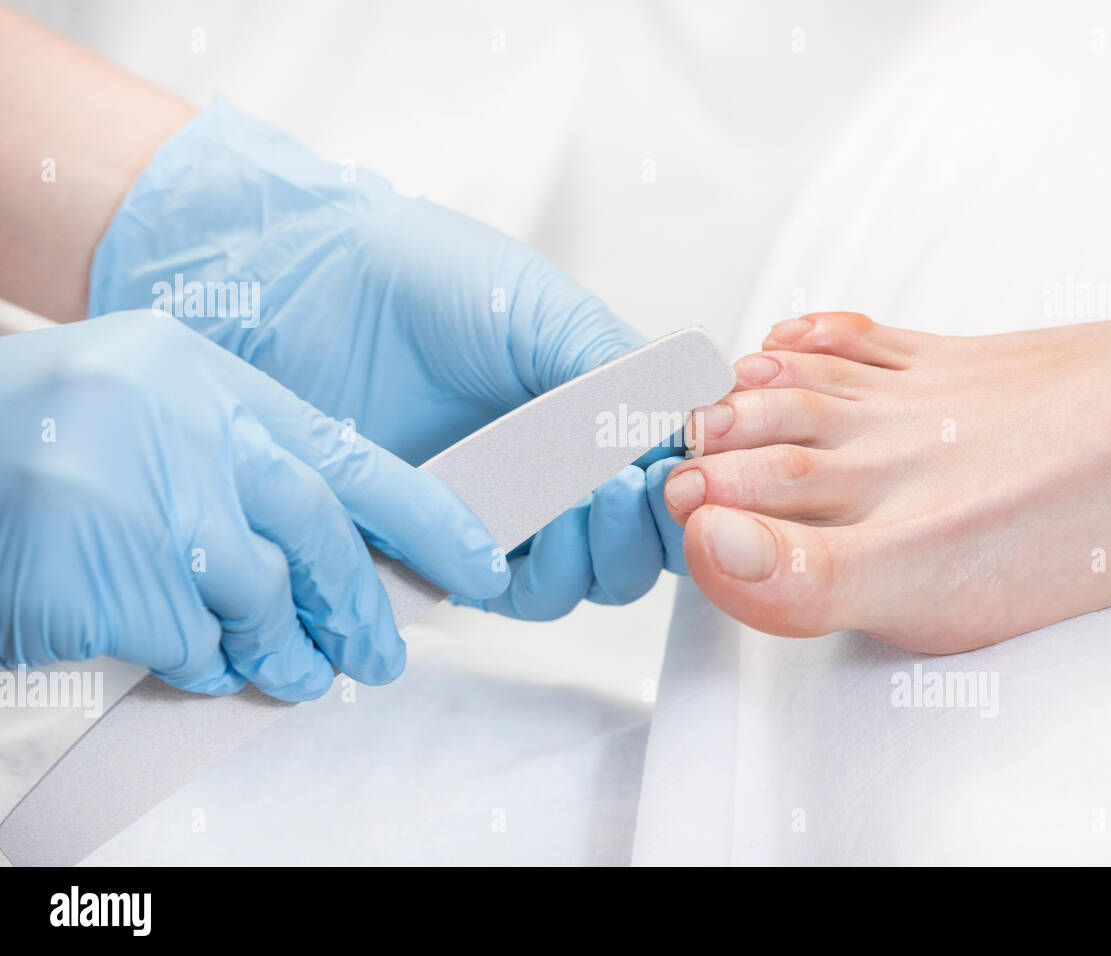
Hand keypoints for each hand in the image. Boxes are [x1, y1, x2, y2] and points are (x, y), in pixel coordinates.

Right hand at [0, 311, 505, 698]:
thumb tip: (345, 552)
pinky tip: (194, 663)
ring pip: (256, 596)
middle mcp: (179, 426)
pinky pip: (186, 644)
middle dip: (360, 603)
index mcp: (207, 378)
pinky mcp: (96, 572)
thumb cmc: (49, 444)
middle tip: (384, 655)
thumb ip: (246, 465)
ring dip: (287, 652)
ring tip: (300, 677)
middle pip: (313, 527)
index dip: (427, 516)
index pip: (348, 452)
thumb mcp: (156, 413)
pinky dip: (204, 666)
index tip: (481, 563)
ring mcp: (134, 497)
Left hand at [89, 98, 685, 618]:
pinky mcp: (436, 549)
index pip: (667, 483)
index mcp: (588, 417)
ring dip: (600, 555)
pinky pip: (501, 591)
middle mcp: (549, 479)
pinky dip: (535, 571)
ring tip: (593, 500)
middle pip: (633, 551)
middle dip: (651, 532)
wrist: (308, 287)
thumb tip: (699, 420)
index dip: (690, 491)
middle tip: (641, 490)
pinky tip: (538, 526)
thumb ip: (621, 372)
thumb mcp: (546, 312)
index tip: (691, 471)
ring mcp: (495, 518)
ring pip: (578, 583)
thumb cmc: (420, 278)